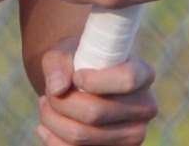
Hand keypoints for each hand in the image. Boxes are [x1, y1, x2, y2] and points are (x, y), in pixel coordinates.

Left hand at [35, 41, 158, 144]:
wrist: (80, 84)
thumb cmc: (77, 63)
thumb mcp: (66, 52)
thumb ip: (58, 64)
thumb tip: (56, 88)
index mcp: (143, 74)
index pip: (127, 79)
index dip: (94, 80)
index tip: (75, 77)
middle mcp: (145, 107)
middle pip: (96, 112)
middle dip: (61, 102)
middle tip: (48, 93)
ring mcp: (133, 135)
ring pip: (82, 135)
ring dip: (53, 120)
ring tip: (45, 105)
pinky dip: (54, 140)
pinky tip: (44, 127)